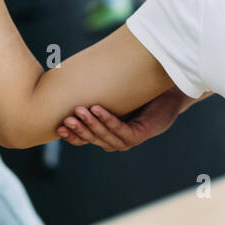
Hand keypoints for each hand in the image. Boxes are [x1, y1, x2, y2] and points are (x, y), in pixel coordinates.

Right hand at [55, 88, 187, 151]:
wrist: (166, 94)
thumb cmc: (138, 96)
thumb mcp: (112, 98)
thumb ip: (94, 98)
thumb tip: (67, 84)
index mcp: (105, 135)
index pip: (84, 140)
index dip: (71, 136)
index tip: (57, 126)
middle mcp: (115, 141)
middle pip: (92, 138)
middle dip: (78, 129)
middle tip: (64, 119)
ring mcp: (127, 140)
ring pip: (104, 135)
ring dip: (90, 124)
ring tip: (78, 111)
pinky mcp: (138, 135)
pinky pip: (120, 128)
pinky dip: (108, 119)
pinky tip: (97, 109)